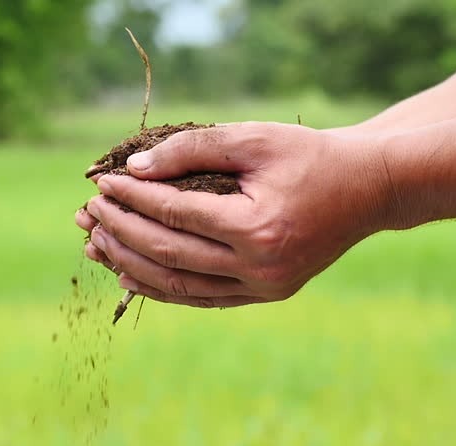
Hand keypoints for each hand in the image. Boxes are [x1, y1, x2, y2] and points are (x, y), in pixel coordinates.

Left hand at [75, 122, 391, 307]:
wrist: (366, 189)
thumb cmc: (310, 156)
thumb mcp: (254, 138)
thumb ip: (193, 148)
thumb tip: (134, 168)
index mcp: (257, 227)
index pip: (175, 214)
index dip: (132, 198)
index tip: (102, 182)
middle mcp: (259, 267)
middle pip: (169, 253)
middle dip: (121, 232)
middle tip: (89, 213)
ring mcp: (263, 288)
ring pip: (179, 285)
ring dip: (130, 265)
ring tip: (95, 245)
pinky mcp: (264, 295)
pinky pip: (200, 297)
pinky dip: (162, 287)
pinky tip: (129, 274)